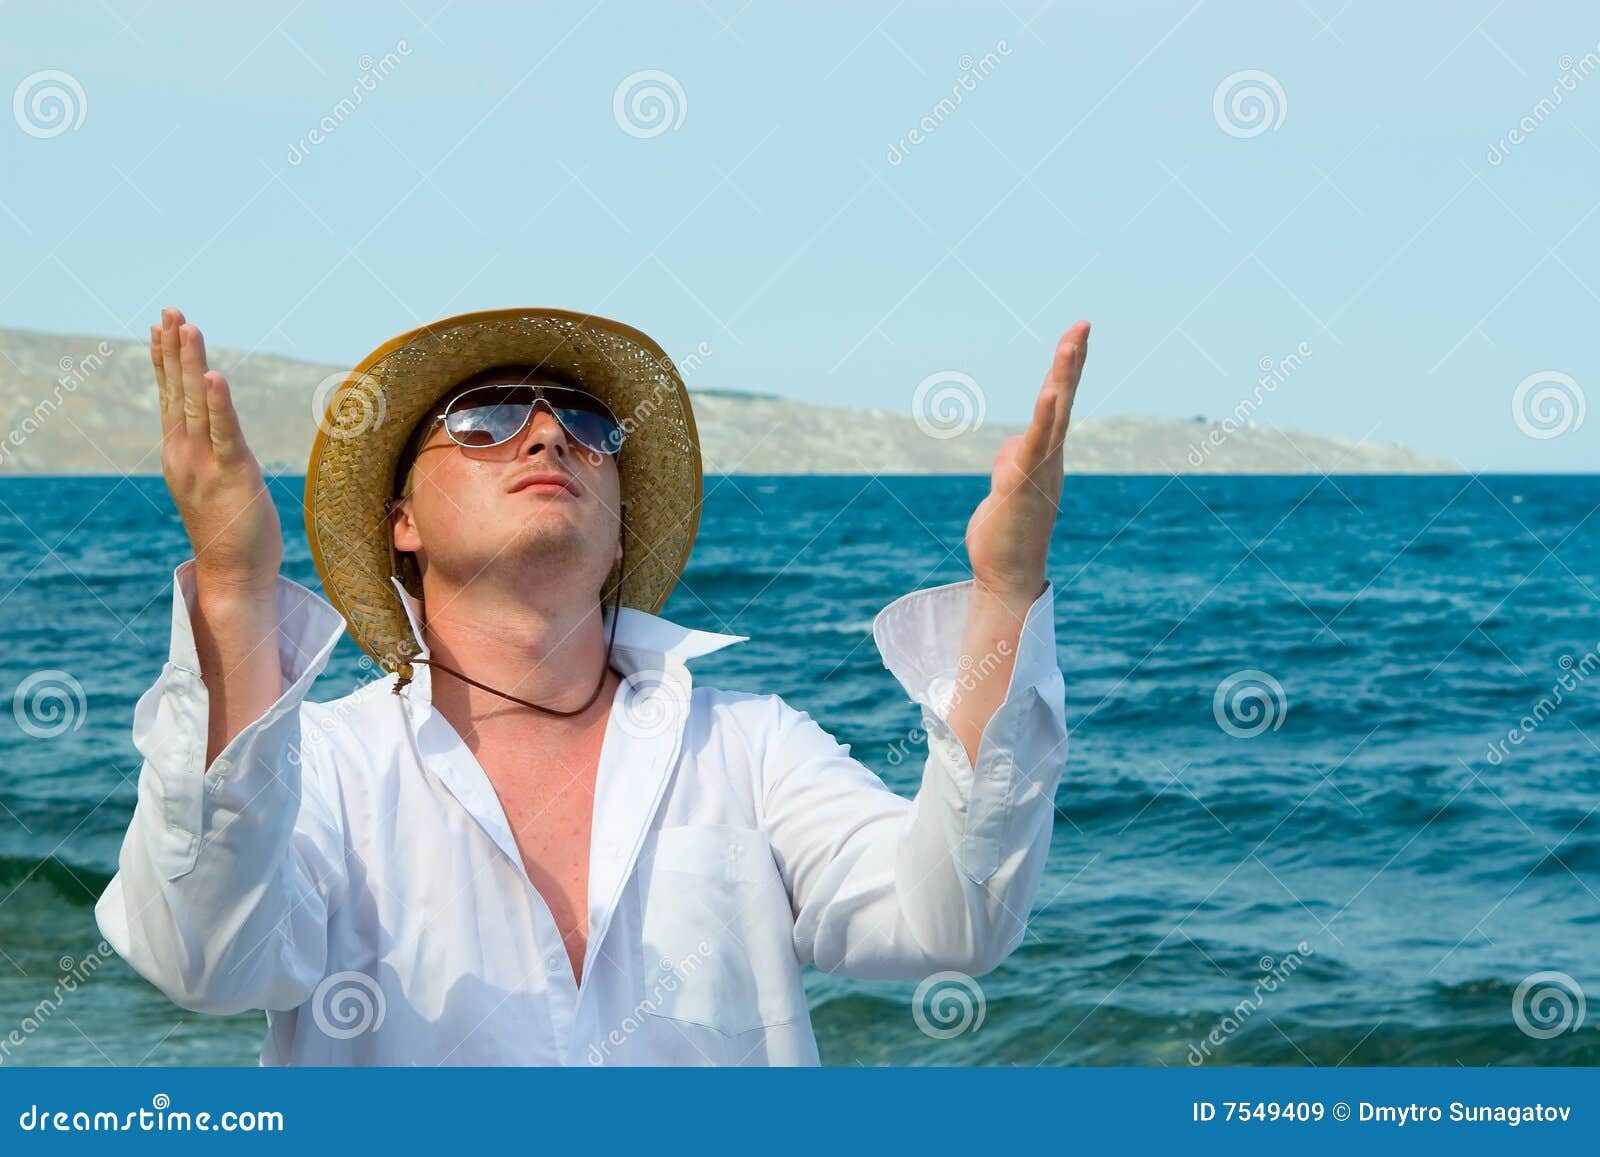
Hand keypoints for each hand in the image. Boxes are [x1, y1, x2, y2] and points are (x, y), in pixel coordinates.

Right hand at [152, 308, 282, 599]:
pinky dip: (218, 404)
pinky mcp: (232, 476)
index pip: (171, 397)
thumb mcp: (213, 483)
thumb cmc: (230, 530)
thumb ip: (209, 453)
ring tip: (187, 327)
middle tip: (172, 311)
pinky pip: (224, 433)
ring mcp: (205, 464)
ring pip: (196, 405)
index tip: (162, 325)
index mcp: (180, 454)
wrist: (232, 575)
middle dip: (176, 350)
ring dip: (191, 365)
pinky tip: (213, 377)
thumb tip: (215, 429)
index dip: (167, 360)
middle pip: (179, 392)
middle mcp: (185, 454)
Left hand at [964, 320, 1088, 611]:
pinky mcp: (1024, 482)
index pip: (1057, 405)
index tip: (1076, 337)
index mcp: (1045, 457)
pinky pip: (1036, 444)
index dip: (1067, 371)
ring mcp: (1041, 469)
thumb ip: (1012, 463)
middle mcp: (1050, 459)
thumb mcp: (1005, 490)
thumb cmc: (1005, 537)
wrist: (1008, 577)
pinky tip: (1051, 391)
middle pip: (1063, 400)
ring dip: (1063, 377)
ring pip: (1054, 415)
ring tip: (1072, 342)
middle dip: (1072, 361)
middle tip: (1083, 323)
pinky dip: (1044, 416)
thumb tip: (1015, 445)